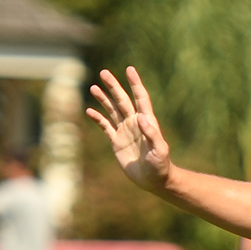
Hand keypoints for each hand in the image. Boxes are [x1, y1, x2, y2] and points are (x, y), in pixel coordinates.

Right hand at [87, 66, 174, 191]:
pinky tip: (89, 111)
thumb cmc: (160, 165)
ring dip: (103, 99)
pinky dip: (98, 118)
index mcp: (147, 121)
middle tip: (103, 73)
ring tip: (93, 87)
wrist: (154, 180)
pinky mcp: (117, 141)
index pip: (140, 98)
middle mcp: (135, 123)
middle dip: (113, 86)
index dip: (135, 83)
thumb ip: (151, 133)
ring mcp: (125, 131)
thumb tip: (140, 116)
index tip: (130, 69)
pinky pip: (105, 127)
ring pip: (112, 110)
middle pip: (122, 100)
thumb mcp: (159, 150)